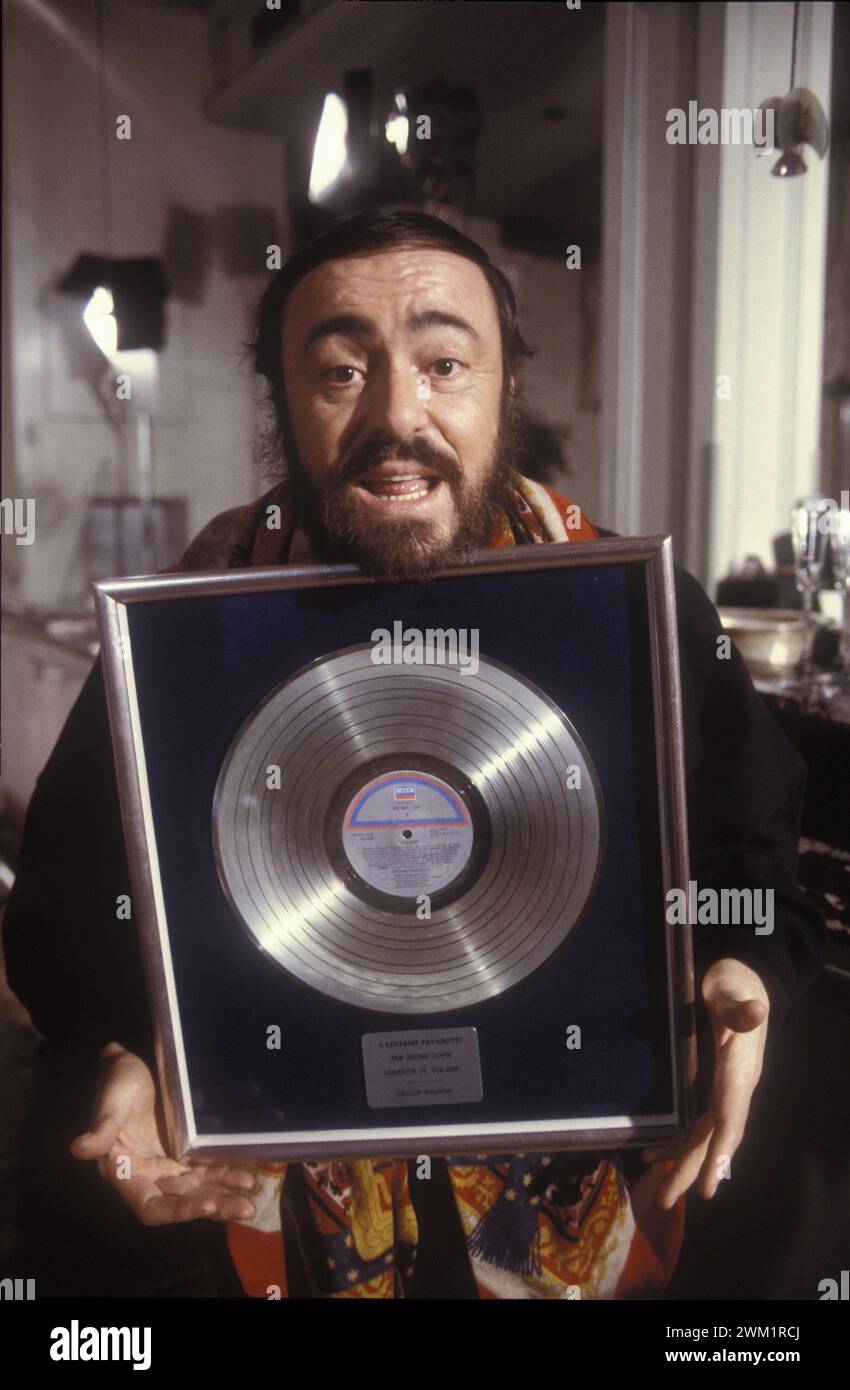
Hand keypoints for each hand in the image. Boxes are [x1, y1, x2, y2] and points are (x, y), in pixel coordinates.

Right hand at [70, 1042, 256, 1225]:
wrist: (132, 1063)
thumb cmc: (116, 1081)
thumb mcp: (110, 1101)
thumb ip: (101, 1127)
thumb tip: (78, 1149)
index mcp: (126, 1173)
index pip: (152, 1206)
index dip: (179, 1211)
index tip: (206, 1207)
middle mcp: (151, 1175)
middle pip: (184, 1201)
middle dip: (214, 1206)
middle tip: (245, 1208)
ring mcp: (172, 1163)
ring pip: (202, 1187)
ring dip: (227, 1192)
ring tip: (252, 1191)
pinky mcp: (188, 1150)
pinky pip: (210, 1166)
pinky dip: (229, 1170)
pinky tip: (253, 1169)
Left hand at [641, 957, 768, 1207]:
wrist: (745, 980)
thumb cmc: (735, 984)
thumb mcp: (731, 990)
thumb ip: (740, 1007)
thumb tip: (756, 1011)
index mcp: (739, 1070)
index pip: (731, 1116)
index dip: (720, 1150)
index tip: (711, 1184)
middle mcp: (735, 1088)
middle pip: (714, 1137)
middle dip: (693, 1170)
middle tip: (666, 1201)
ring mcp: (725, 1090)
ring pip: (705, 1135)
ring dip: (684, 1164)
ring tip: (661, 1193)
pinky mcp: (713, 1085)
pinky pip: (697, 1122)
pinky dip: (677, 1141)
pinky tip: (655, 1155)